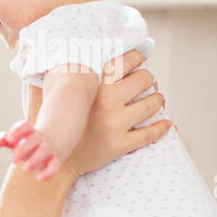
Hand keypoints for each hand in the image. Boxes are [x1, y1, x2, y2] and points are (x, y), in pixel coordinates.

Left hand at [0, 122, 64, 180]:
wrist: (50, 147)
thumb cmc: (26, 145)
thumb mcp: (14, 141)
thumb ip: (4, 140)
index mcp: (29, 132)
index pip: (25, 126)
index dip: (17, 131)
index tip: (9, 139)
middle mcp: (40, 138)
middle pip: (33, 139)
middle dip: (23, 149)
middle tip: (12, 159)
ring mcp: (48, 149)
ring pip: (44, 151)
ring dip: (35, 159)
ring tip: (25, 169)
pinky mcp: (54, 161)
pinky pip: (54, 165)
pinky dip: (49, 172)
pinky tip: (40, 178)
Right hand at [63, 50, 169, 179]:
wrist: (52, 158)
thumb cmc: (51, 125)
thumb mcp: (49, 96)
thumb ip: (55, 76)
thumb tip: (57, 59)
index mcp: (91, 87)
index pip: (124, 62)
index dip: (136, 57)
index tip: (139, 59)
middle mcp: (105, 103)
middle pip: (144, 80)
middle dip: (148, 79)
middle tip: (146, 82)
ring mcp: (114, 125)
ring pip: (151, 105)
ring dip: (158, 100)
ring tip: (156, 100)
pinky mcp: (119, 145)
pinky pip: (150, 134)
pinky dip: (162, 128)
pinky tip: (167, 124)